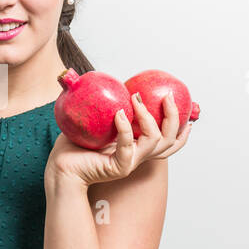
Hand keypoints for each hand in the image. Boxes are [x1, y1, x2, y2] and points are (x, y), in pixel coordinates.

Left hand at [45, 91, 191, 187]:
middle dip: (173, 116)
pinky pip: (128, 147)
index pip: (168, 142)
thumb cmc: (74, 146)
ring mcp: (130, 162)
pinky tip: (119, 114)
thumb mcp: (96, 122)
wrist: (60, 168)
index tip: (188, 112)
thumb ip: (107, 106)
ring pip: (155, 141)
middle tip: (166, 96)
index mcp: (136, 148)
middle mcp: (138, 156)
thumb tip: (109, 80)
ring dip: (148, 117)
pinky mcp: (119, 167)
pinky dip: (125, 128)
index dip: (182, 129)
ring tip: (136, 99)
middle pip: (169, 140)